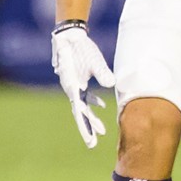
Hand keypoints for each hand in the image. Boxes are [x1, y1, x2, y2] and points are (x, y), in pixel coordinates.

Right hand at [51, 22, 114, 148]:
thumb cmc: (81, 48)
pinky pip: (84, 95)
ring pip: (82, 105)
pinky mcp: (76, 80)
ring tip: (101, 130)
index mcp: (73, 88)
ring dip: (90, 117)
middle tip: (93, 144)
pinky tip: (102, 106)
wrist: (69, 36)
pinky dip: (92, 101)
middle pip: (80, 113)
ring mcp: (73, 86)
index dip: (86, 127)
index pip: (80, 113)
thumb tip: (111, 84)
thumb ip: (102, 73)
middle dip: (87, 128)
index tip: (92, 139)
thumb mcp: (94, 60)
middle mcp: (71, 89)